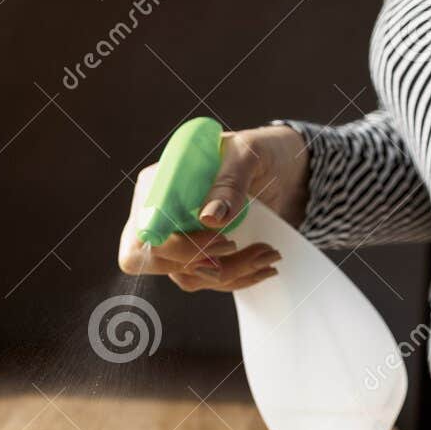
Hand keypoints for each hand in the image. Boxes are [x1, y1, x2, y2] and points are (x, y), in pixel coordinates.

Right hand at [117, 124, 309, 292]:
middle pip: (155, 259)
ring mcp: (178, 238)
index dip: (175, 245)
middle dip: (201, 263)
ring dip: (228, 273)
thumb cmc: (260, 150)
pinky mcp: (198, 255)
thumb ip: (229, 182)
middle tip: (237, 245)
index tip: (221, 239)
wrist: (285, 168)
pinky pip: (206, 279)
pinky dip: (236, 278)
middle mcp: (161, 213)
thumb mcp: (248, 155)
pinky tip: (263, 266)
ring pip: (186, 275)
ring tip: (267, 254)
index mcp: (160, 182)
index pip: (145, 228)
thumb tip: (209, 218)